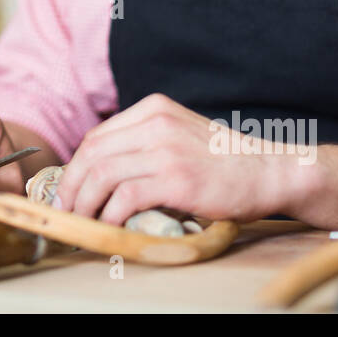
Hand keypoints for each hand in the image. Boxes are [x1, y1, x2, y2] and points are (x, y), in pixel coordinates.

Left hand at [54, 93, 289, 223]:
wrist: (271, 171)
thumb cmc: (225, 161)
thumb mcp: (180, 135)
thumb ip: (146, 143)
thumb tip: (103, 173)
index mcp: (153, 109)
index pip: (97, 136)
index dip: (76, 166)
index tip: (70, 190)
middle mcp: (156, 123)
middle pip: (92, 153)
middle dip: (71, 185)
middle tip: (66, 210)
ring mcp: (166, 149)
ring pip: (101, 174)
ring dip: (84, 203)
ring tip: (83, 222)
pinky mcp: (177, 178)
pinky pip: (125, 196)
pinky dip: (110, 215)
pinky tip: (110, 227)